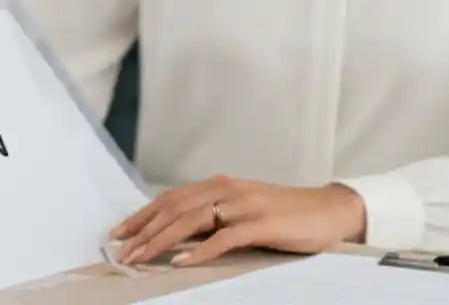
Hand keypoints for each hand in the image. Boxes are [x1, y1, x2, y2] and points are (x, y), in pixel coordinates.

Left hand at [109, 176, 365, 267]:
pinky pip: (224, 238)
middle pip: (175, 208)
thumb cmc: (285, 215)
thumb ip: (213, 217)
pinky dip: (200, 250)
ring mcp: (245, 205)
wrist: (329, 211)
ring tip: (141, 259)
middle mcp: (228, 189)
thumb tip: (176, 236)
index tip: (119, 233)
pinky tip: (182, 262)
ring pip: (192, 220)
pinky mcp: (262, 224)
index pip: (171, 198)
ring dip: (162, 241)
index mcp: (220, 185)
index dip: (142, 215)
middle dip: (144, 230)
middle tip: (121, 251)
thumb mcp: (242, 210)